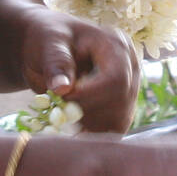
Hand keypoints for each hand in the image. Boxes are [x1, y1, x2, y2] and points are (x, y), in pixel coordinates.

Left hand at [18, 10, 139, 133]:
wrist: (46, 50)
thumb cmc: (47, 40)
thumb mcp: (47, 43)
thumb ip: (56, 62)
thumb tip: (62, 88)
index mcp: (116, 45)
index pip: (117, 78)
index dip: (90, 95)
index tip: (62, 97)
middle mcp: (130, 67)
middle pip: (121, 102)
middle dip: (87, 112)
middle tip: (59, 108)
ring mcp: (129, 88)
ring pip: (120, 120)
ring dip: (89, 126)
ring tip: (63, 115)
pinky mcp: (120, 106)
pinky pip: (114, 129)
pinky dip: (92, 134)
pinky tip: (72, 130)